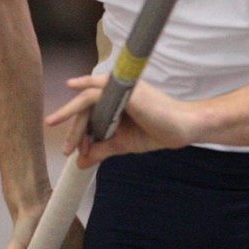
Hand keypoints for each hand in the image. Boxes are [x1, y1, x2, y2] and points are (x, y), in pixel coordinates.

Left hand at [45, 74, 203, 166]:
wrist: (181, 129)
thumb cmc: (156, 131)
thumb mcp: (121, 143)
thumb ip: (100, 149)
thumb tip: (80, 162)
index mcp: (114, 102)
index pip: (89, 115)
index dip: (79, 132)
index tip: (74, 150)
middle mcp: (114, 92)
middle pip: (85, 110)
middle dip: (74, 131)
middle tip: (68, 150)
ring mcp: (119, 88)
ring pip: (88, 102)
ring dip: (76, 124)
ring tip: (70, 145)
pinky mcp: (124, 89)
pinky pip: (98, 88)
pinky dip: (84, 85)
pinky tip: (72, 85)